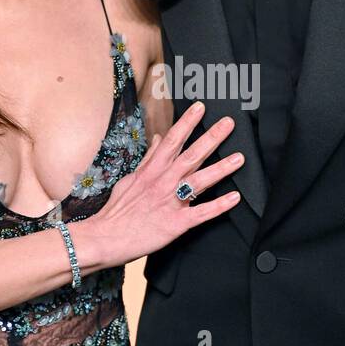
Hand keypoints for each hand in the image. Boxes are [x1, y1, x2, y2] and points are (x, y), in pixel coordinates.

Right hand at [84, 101, 241, 268]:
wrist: (105, 238)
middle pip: (191, 155)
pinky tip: (235, 198)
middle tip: (230, 123)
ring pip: (200, 180)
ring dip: (221, 168)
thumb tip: (156, 139)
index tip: (201, 108)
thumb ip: (147, 159)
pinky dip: (219, 206)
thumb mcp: (130, 179)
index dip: (187, 123)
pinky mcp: (175, 223)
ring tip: (240, 158)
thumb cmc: (117, 210)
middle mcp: (163, 182)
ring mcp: (170, 202)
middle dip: (212, 137)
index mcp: (151, 170)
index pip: (172, 140)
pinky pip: (201, 213)